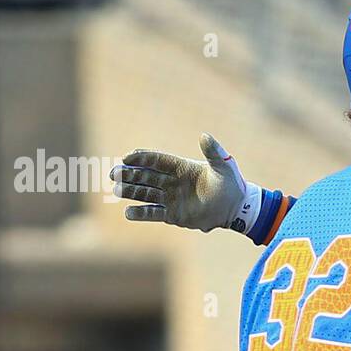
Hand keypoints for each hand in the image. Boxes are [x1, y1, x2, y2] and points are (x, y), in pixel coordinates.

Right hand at [112, 133, 249, 231]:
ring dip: (131, 192)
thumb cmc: (230, 184)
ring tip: (116, 190)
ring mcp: (171, 199)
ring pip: (145, 194)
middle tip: (114, 173)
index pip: (156, 160)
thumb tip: (204, 135)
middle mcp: (172, 182)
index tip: (127, 157)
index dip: (141, 158)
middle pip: (145, 176)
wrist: (236, 208)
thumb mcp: (223, 166)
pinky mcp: (173, 215)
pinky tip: (128, 213)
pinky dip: (141, 214)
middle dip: (129, 174)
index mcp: (181, 167)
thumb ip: (213, 152)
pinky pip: (153, 214)